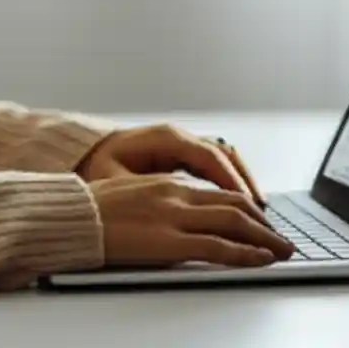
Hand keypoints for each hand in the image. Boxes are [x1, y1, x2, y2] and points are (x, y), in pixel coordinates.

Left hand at [76, 125, 266, 205]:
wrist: (88, 154)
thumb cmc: (99, 167)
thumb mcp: (115, 178)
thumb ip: (142, 187)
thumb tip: (167, 199)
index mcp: (165, 138)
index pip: (209, 155)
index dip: (231, 179)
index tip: (246, 202)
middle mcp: (179, 137)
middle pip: (224, 155)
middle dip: (244, 182)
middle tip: (260, 211)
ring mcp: (184, 144)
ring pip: (225, 158)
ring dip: (242, 181)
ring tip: (257, 209)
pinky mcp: (184, 155)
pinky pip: (216, 164)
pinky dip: (231, 180)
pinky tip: (239, 203)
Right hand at [90, 175, 294, 266]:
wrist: (66, 218)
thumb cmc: (88, 212)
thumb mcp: (128, 196)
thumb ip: (156, 201)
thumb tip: (175, 216)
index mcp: (166, 183)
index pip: (218, 191)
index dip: (245, 207)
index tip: (259, 221)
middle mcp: (175, 194)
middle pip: (234, 204)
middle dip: (263, 223)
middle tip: (280, 238)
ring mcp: (173, 216)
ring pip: (234, 222)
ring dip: (263, 238)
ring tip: (280, 250)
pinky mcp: (168, 240)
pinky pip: (218, 247)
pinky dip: (245, 253)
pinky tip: (260, 259)